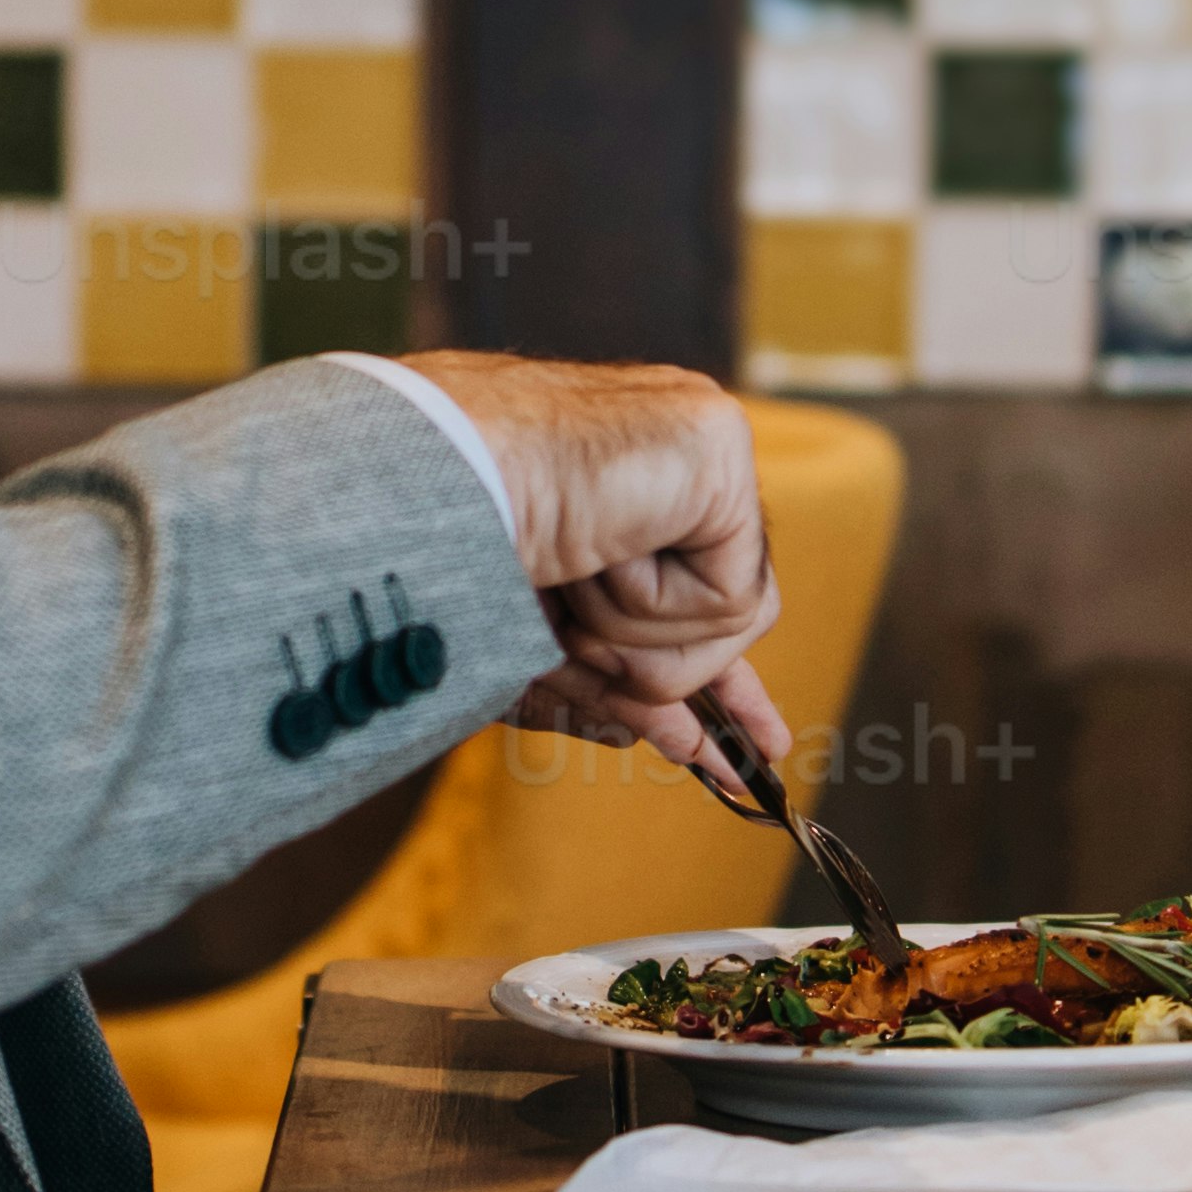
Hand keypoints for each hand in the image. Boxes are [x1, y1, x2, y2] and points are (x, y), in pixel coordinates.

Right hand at [394, 354, 782, 766]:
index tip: (764, 746)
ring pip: (732, 620)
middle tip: (599, 645)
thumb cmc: (454, 556)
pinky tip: (603, 548)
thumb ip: (616, 691)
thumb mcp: (544, 647)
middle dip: (672, 675)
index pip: (707, 601)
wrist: (426, 488)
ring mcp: (704, 449)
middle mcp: (677, 466)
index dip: (729, 682)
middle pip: (729, 621)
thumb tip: (685, 741)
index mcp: (632, 498)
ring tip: (570, 573)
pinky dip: (654, 603)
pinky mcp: (719, 445)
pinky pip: (730, 594)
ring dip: (635, 634)